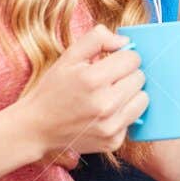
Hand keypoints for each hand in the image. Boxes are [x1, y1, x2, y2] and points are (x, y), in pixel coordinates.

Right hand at [13, 24, 148, 161]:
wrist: (36, 128)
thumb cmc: (53, 89)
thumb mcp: (68, 57)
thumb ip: (97, 39)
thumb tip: (125, 41)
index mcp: (93, 79)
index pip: (133, 59)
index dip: (122, 57)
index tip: (109, 64)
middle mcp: (105, 104)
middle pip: (140, 78)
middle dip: (126, 75)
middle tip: (107, 81)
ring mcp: (110, 126)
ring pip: (143, 98)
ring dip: (129, 94)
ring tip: (108, 96)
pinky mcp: (113, 142)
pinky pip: (134, 119)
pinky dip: (123, 114)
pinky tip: (104, 114)